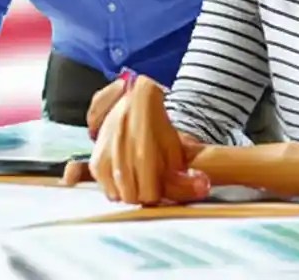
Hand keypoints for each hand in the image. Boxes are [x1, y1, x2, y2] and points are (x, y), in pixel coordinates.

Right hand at [63, 76, 208, 205]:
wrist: (137, 101)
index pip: (149, 195)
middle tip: (149, 187)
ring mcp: (106, 156)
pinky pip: (103, 185)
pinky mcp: (96, 157)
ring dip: (127, 193)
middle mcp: (122, 155)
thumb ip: (185, 173)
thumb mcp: (177, 150)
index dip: (157, 194)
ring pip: (116, 194)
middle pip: (132, 197)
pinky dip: (112, 187)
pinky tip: (123, 178)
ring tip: (136, 182)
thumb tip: (202, 187)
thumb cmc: (159, 127)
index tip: (160, 187)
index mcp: (144, 154)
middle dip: (142, 195)